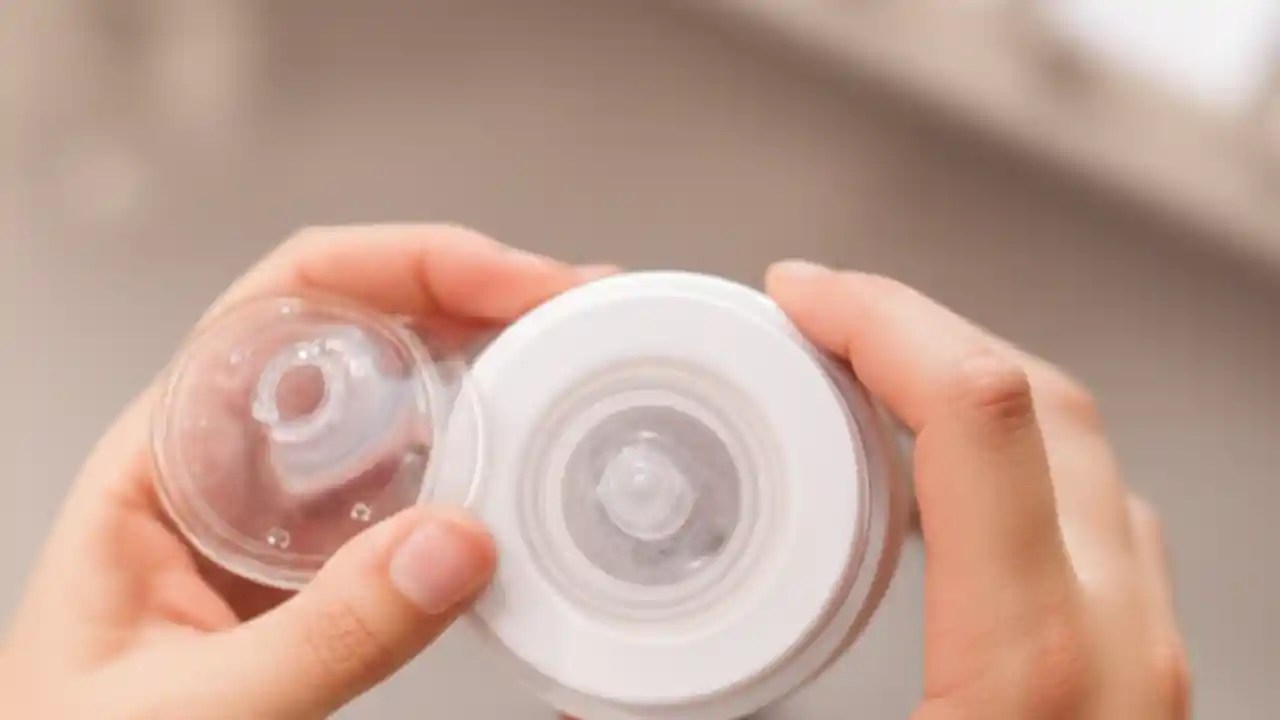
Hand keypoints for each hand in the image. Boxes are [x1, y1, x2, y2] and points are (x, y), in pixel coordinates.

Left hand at [0, 225, 612, 718]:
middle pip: (356, 332)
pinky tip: (522, 469)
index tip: (505, 283)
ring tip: (564, 367)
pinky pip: (410, 488)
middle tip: (567, 309)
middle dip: (472, 300)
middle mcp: (227, 465)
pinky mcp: (319, 568)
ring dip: (484, 373)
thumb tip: (456, 545)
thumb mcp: (195, 705)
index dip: (407, 265)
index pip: (286, 301)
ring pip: (391, 405)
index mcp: (164, 459)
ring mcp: (279, 515)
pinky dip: (478, 463)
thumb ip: (326, 636)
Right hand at [767, 261, 1189, 718]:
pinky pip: (1097, 515)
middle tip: (824, 319)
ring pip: (1081, 450)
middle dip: (917, 327)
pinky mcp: (1137, 674)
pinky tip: (946, 484)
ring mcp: (1140, 653)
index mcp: (1025, 662)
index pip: (972, 414)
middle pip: (1038, 402)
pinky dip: (1014, 456)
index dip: (878, 320)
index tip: (804, 297)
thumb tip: (576, 709)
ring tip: (872, 380)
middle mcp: (1113, 643)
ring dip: (971, 382)